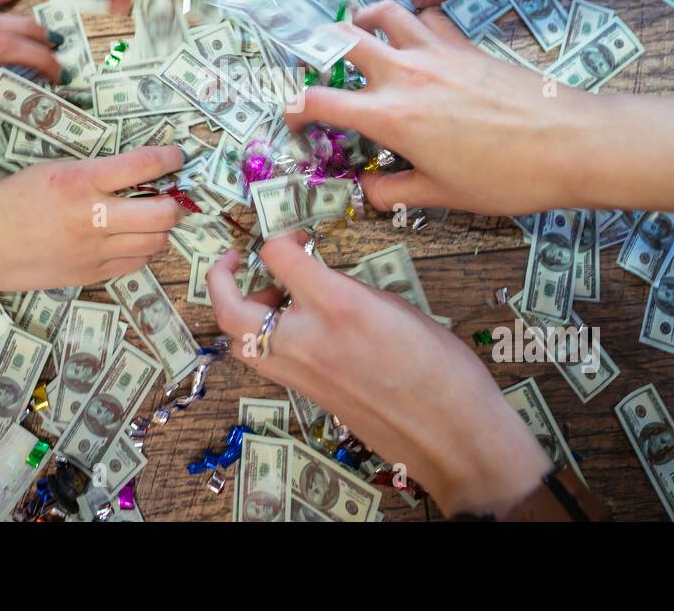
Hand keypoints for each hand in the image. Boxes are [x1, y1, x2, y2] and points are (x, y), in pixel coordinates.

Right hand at [0, 146, 184, 293]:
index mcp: (80, 180)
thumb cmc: (6, 200)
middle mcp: (93, 216)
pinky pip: (134, 263)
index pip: (143, 165)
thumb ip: (92, 172)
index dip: (169, 158)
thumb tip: (133, 173)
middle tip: (171, 194)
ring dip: (161, 228)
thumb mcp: (49, 171)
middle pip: (163, 213)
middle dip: (175, 202)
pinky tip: (131, 239)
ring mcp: (93, 250)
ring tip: (151, 218)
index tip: (177, 156)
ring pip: (155, 242)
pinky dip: (142, 250)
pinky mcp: (89, 274)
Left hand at [208, 232, 551, 514]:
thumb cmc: (443, 369)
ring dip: (238, 311)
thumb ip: (349, 290)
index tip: (297, 238)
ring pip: (238, 339)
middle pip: (231, 306)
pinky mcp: (307, 396)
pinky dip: (262, 338)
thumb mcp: (396, 307)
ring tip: (267, 295)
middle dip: (220, 277)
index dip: (281, 238)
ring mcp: (302, 373)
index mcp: (339, 305)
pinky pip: (265, 361)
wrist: (452, 436)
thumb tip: (321, 282)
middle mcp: (308, 339)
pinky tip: (292, 329)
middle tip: (235, 259)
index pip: (278, 256)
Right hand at [288, 1, 593, 215]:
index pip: (319, 100)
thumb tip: (370, 192)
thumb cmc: (508, 175)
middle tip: (318, 69)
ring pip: (384, 12)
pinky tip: (418, 43)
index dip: (294, 107)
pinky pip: (427, 17)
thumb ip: (396, 191)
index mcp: (391, 116)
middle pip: (341, 40)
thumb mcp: (442, 195)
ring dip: (362, 20)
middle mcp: (406, 74)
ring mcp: (437, 52)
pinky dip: (413, 22)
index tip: (293, 118)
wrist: (571, 142)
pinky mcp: (466, 44)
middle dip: (318, 50)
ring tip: (358, 36)